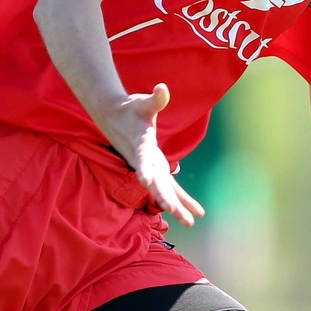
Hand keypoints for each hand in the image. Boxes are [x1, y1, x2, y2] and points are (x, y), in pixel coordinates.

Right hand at [98, 83, 205, 225]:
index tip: (144, 181)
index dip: (143, 169)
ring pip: (163, 190)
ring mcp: (150, 167)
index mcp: (139, 143)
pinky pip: (170, 187)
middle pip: (154, 182)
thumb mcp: (141, 102)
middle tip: (176, 214)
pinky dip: (182, 199)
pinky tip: (196, 212)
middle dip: (165, 198)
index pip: (140, 158)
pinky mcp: (157, 169)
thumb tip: (162, 87)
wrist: (114, 119)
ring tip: (190, 222)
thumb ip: (154, 99)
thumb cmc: (130, 109)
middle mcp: (143, 161)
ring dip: (176, 205)